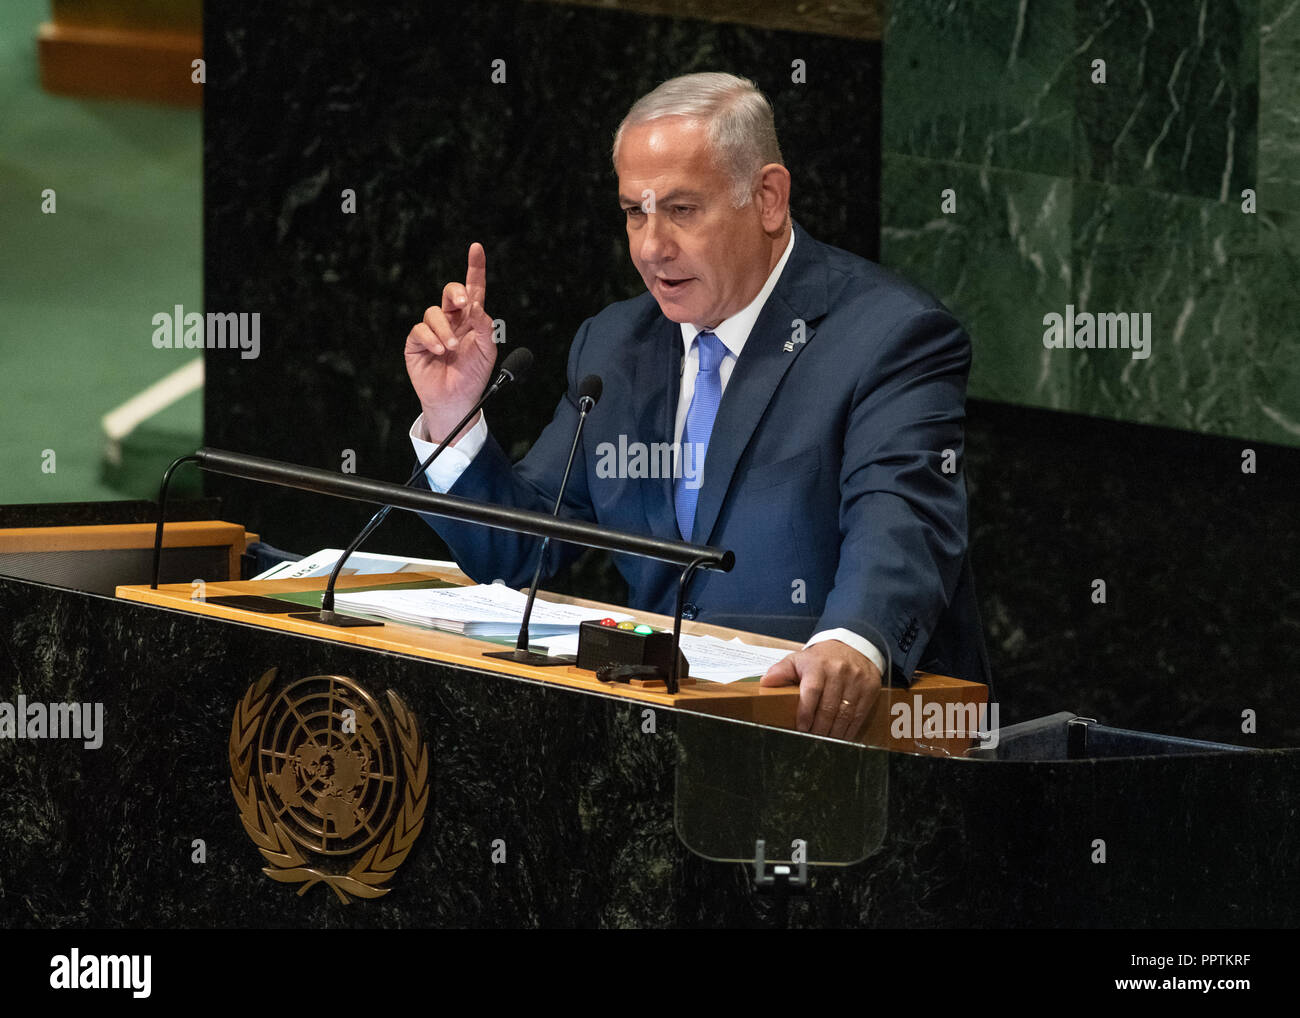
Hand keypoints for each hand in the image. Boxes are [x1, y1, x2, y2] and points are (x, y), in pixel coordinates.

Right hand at [405, 243, 497, 442]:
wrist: (457, 401)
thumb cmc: (473, 376)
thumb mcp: (487, 351)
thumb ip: (484, 326)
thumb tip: (475, 305)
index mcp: (471, 320)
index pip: (473, 290)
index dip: (475, 268)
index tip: (476, 248)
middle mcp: (451, 321)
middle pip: (450, 293)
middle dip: (455, 292)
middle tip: (463, 304)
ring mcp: (433, 331)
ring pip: (434, 312)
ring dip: (445, 329)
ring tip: (452, 349)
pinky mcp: (416, 343)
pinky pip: (420, 330)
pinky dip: (431, 338)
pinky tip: (439, 351)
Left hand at [759, 640, 881, 740]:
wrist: (852, 646)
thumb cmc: (820, 659)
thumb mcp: (798, 660)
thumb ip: (781, 671)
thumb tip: (765, 683)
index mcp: (818, 665)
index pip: (811, 692)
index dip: (805, 713)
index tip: (801, 729)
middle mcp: (839, 672)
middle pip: (828, 708)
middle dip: (819, 729)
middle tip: (811, 741)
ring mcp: (857, 681)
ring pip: (845, 715)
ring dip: (834, 733)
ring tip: (824, 743)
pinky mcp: (870, 688)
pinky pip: (859, 715)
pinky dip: (849, 730)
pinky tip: (841, 737)